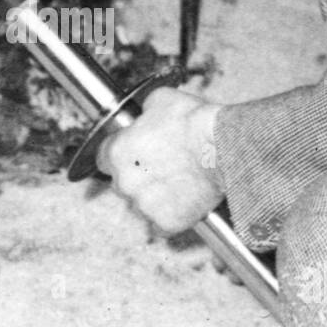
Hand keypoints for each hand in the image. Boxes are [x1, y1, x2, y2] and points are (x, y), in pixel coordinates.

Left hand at [95, 88, 223, 234]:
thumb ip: (143, 114)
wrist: (223, 147)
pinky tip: (184, 203)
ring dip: (155, 198)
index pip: (103, 159)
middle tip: (163, 168)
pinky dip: (171, 217)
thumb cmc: (193, 122)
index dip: (121, 156)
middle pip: (123, 184)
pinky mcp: (166, 223)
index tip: (136, 155)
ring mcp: (144, 206)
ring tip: (179, 184)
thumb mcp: (159, 101)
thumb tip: (144, 115)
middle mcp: (124, 182)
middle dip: (138, 178)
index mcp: (116, 153)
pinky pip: (161, 226)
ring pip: (142, 206)